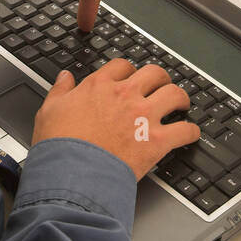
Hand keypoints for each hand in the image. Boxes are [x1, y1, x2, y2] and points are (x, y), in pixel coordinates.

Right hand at [32, 59, 201, 180]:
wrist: (72, 174)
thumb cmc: (59, 146)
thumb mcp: (49, 110)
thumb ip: (60, 91)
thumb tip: (65, 77)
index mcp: (100, 86)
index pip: (122, 66)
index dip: (129, 71)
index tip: (130, 78)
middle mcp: (126, 95)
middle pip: (154, 74)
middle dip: (160, 78)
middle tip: (161, 86)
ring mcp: (144, 116)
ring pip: (174, 94)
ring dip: (180, 99)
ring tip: (181, 104)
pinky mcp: (157, 141)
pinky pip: (184, 130)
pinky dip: (191, 132)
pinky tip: (191, 134)